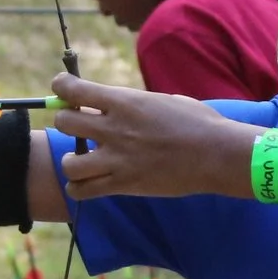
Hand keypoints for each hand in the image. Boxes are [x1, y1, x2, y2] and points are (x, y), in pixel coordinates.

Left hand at [51, 72, 254, 201]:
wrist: (217, 154)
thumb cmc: (196, 123)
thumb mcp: (161, 100)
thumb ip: (131, 103)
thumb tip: (112, 103)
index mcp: (124, 102)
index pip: (72, 90)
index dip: (61, 87)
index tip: (63, 90)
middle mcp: (114, 129)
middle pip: (63, 122)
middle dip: (66, 122)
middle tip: (80, 128)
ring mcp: (117, 159)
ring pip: (68, 162)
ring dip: (71, 161)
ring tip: (84, 161)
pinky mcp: (123, 184)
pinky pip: (82, 190)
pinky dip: (79, 187)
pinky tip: (90, 182)